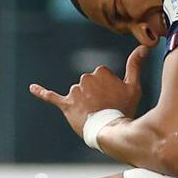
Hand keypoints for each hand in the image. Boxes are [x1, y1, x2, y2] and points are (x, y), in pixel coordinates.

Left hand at [29, 45, 146, 136]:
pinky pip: (51, 97)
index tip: (115, 99)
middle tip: (106, 109)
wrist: (111, 130)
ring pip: (78, 94)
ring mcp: (75, 91)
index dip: (109, 89)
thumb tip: (145, 47)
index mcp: (100, 71)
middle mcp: (85, 78)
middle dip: (96, 96)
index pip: (102, 76)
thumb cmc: (125, 109)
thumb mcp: (134, 86)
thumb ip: (136, 65)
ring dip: (85, 103)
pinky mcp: (66, 104)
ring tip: (95, 115)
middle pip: (89, 84)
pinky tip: (32, 88)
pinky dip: (41, 92)